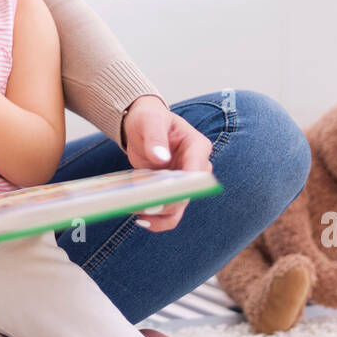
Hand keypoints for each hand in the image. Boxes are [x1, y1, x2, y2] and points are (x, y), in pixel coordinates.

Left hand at [123, 95, 212, 231]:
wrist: (141, 125)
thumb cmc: (149, 119)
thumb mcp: (150, 121)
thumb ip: (155, 137)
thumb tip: (160, 158)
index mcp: (197, 147)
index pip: (197, 171)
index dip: (185, 186)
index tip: (165, 193)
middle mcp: (195, 168)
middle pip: (188, 194)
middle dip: (168, 203)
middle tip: (145, 207)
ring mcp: (183, 183)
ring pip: (178, 208)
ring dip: (160, 216)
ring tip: (140, 217)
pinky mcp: (169, 192)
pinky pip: (166, 211)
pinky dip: (154, 218)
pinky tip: (140, 217)